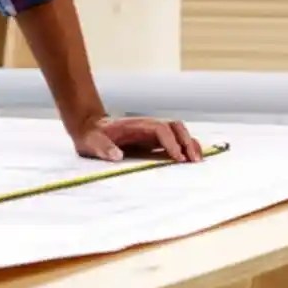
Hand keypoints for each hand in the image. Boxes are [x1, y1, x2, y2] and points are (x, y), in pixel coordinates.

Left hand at [72, 116, 203, 163]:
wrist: (90, 129)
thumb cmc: (92, 136)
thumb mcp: (92, 142)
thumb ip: (102, 147)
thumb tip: (116, 155)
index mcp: (136, 125)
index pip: (160, 129)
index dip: (170, 142)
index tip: (177, 157)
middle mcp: (148, 127)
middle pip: (175, 127)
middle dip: (187, 141)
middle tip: (193, 161)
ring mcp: (152, 134)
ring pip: (178, 133)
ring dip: (190, 144)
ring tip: (197, 162)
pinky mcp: (153, 142)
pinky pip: (174, 143)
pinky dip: (185, 149)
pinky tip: (190, 162)